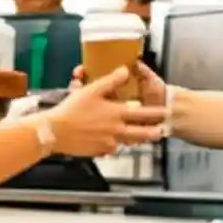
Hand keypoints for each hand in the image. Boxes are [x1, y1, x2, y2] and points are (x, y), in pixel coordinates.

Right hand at [48, 66, 166, 156]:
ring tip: (140, 139)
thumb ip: (111, 81)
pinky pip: (111, 149)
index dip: (156, 113)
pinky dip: (113, 145)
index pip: (143, 114)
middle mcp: (116, 130)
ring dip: (135, 140)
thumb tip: (125, 71)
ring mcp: (108, 143)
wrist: (55, 132)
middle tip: (161, 132)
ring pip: (127, 143)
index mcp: (116, 113)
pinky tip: (111, 141)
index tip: (166, 113)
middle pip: (140, 133)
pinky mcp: (99, 151)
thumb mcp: (92, 90)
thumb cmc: (71, 110)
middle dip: (152, 133)